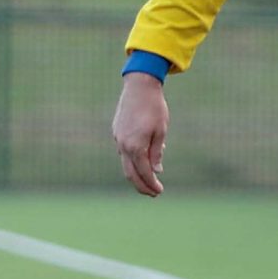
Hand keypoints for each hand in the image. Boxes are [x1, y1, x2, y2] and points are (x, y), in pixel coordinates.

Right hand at [112, 74, 168, 196]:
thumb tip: (156, 171)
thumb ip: (156, 152)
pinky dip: (133, 159)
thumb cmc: (154, 107)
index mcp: (135, 147)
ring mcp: (118, 138)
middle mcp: (123, 145)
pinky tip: (144, 158)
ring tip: (149, 179)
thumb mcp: (161, 131)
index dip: (151, 184)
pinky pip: (124, 151)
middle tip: (153, 193)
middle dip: (142, 186)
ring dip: (137, 173)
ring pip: (125, 163)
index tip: (159, 192)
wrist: (139, 85)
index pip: (144, 173)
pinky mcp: (116, 131)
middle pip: (130, 173)